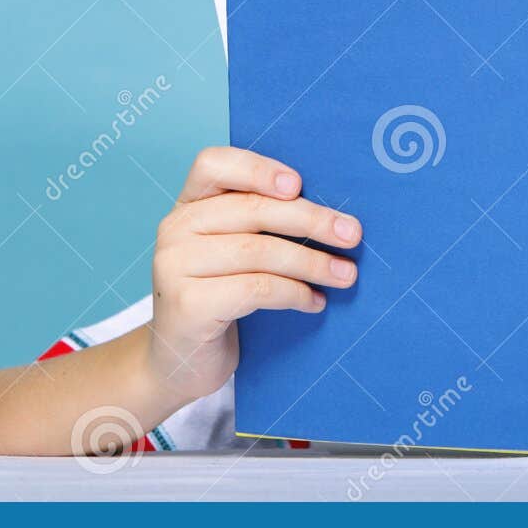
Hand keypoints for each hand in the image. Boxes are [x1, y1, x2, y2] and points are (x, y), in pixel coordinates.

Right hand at [144, 146, 361, 402]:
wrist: (179, 363)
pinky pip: (256, 289)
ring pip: (259, 251)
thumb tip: (333, 214)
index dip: (257, 168)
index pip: (212, 164)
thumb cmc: (219, 297)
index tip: (299, 185)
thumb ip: (261, 224)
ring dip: (312, 263)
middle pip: (252, 210)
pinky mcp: (187, 305)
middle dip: (311, 221)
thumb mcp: (232, 251)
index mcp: (187, 205)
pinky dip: (294, 293)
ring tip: (345, 275)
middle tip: (352, 234)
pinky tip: (314, 301)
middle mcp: (175, 229)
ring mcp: (175, 267)